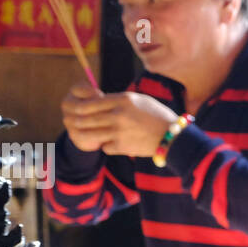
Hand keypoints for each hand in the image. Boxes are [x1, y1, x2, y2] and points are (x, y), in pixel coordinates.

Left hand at [60, 80, 177, 156]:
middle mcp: (118, 115)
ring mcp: (119, 132)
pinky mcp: (122, 147)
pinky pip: (104, 146)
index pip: (90, 103)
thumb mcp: (138, 100)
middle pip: (85, 119)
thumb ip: (118, 100)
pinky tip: (114, 143)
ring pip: (90, 134)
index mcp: (122, 100)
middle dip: (77, 121)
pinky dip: (106, 146)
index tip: (77, 110)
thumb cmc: (156, 116)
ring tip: (89, 134)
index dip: (80, 107)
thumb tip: (97, 100)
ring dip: (87, 134)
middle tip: (75, 122)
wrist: (172, 137)